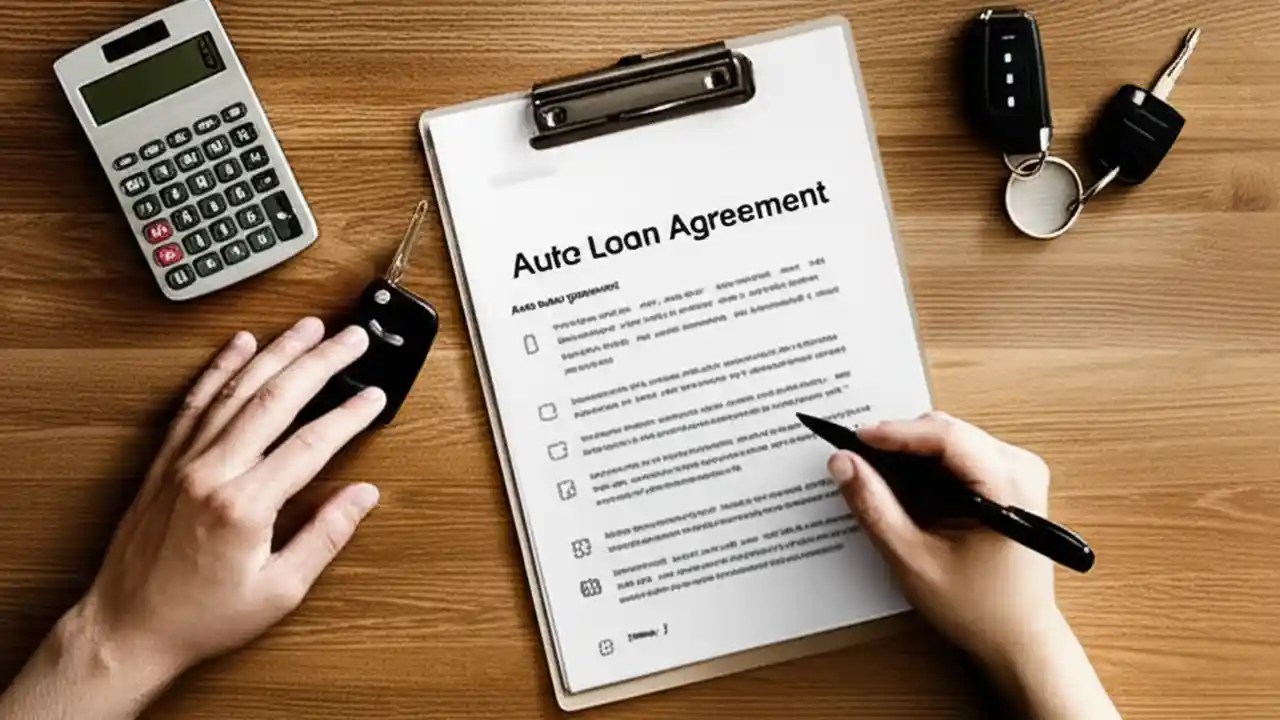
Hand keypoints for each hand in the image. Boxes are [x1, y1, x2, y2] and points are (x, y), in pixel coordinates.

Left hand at [1, 318, 386, 719]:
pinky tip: (241, 345)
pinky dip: (220, 369)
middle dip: (320, 363)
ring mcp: (183, 462)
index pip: (310, 444)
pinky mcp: (163, 462)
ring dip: (276, 353)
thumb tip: (362, 496)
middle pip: (276, 400)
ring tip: (308, 328)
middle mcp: (210, 473)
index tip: (374, 397)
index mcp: (244, 507)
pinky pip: (195, 402)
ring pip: (236, 390)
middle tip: (352, 339)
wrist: (126, 629)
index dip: (348, 416)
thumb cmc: (200, 618)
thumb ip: (325, 537)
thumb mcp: (278, 592)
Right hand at [828, 411, 1118, 719]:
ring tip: (879, 474)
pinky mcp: (1013, 479)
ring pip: (953, 437)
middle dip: (900, 441)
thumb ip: (875, 508)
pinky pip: (963, 452)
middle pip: (948, 430)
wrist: (1019, 637)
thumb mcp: (914, 560)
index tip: (853, 438)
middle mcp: (1022, 469)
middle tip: (858, 458)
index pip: (945, 436)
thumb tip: (843, 463)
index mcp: (1007, 487)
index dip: (894, 432)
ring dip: (913, 451)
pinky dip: (929, 462)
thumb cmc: (978, 608)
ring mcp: (1021, 471)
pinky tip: (907, 485)